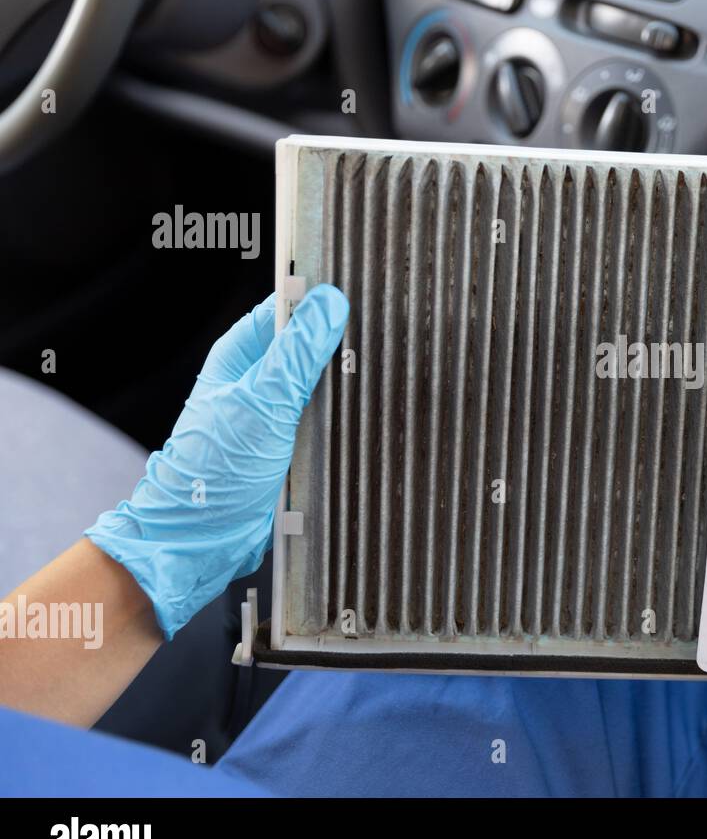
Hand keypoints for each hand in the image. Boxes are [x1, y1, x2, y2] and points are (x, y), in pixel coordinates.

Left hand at [86, 286, 347, 638]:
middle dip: (341, 346)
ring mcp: (275, 413)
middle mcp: (257, 380)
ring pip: (323, 384)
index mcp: (240, 354)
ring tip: (372, 385)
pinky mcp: (291, 444)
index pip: (288, 307)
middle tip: (374, 348)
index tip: (362, 298)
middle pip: (311, 345)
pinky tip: (361, 421)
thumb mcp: (262, 403)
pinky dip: (342, 420)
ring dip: (344, 388)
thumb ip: (298, 353)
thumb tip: (330, 304)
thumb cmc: (213, 472)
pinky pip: (325, 420)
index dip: (323, 301)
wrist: (201, 540)